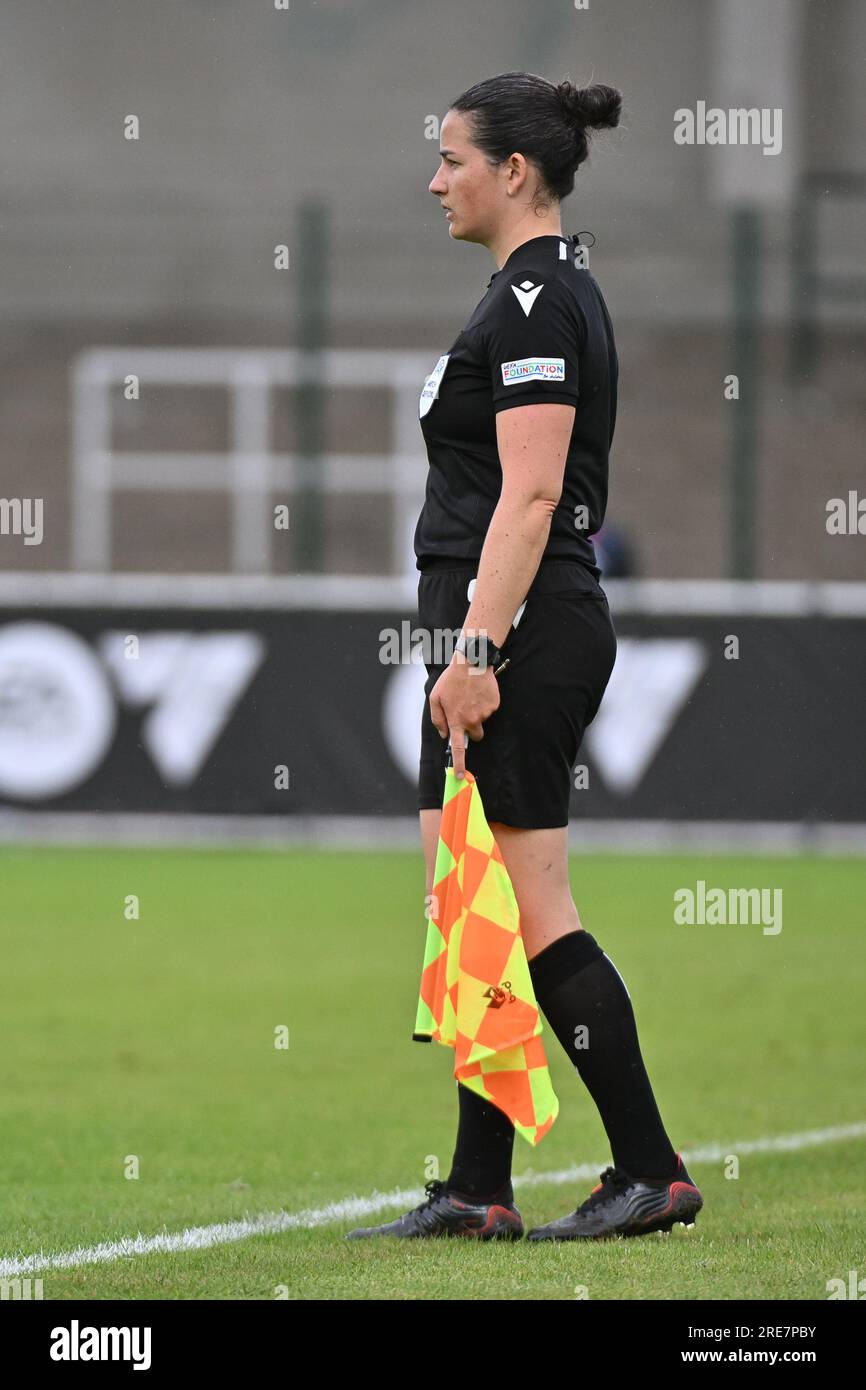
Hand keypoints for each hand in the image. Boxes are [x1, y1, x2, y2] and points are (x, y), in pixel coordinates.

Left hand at [428, 652, 500, 778]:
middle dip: (472, 728)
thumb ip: (438, 719)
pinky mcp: (494, 705)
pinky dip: (484, 703)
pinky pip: (490, 709)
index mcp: (456, 720)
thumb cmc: (451, 680)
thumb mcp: (435, 698)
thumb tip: (444, 734)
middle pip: (476, 734)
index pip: (459, 748)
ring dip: (477, 711)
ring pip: (482, 719)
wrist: (471, 663)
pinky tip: (478, 691)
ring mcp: (485, 713)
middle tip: (466, 711)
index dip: (459, 763)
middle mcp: (472, 720)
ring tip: (470, 694)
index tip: (459, 775)